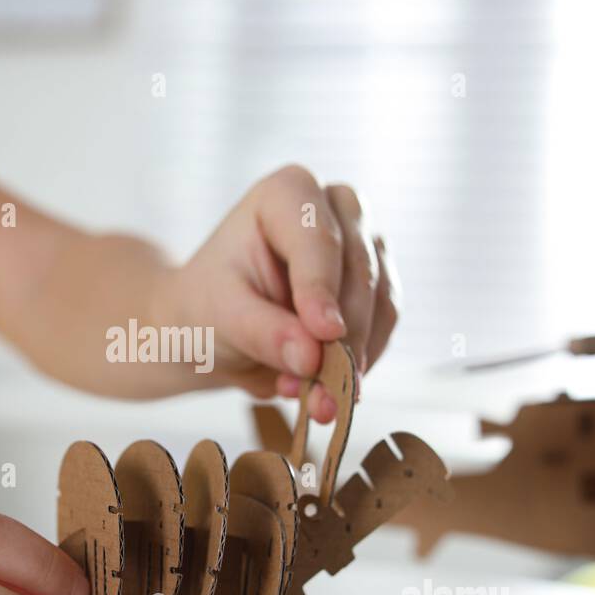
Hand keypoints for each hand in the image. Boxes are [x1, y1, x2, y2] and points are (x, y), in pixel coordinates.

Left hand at [163, 165, 399, 419]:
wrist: (214, 327)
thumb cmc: (208, 307)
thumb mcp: (219, 318)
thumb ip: (262, 332)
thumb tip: (311, 359)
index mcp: (288, 194)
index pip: (317, 238)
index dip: (322, 287)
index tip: (324, 333)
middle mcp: (335, 208)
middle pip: (358, 268)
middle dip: (342, 335)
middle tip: (322, 388)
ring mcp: (363, 244)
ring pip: (381, 299)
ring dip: (355, 356)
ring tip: (317, 400)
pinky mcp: (378, 285)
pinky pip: (385, 325)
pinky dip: (362, 361)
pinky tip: (328, 389)